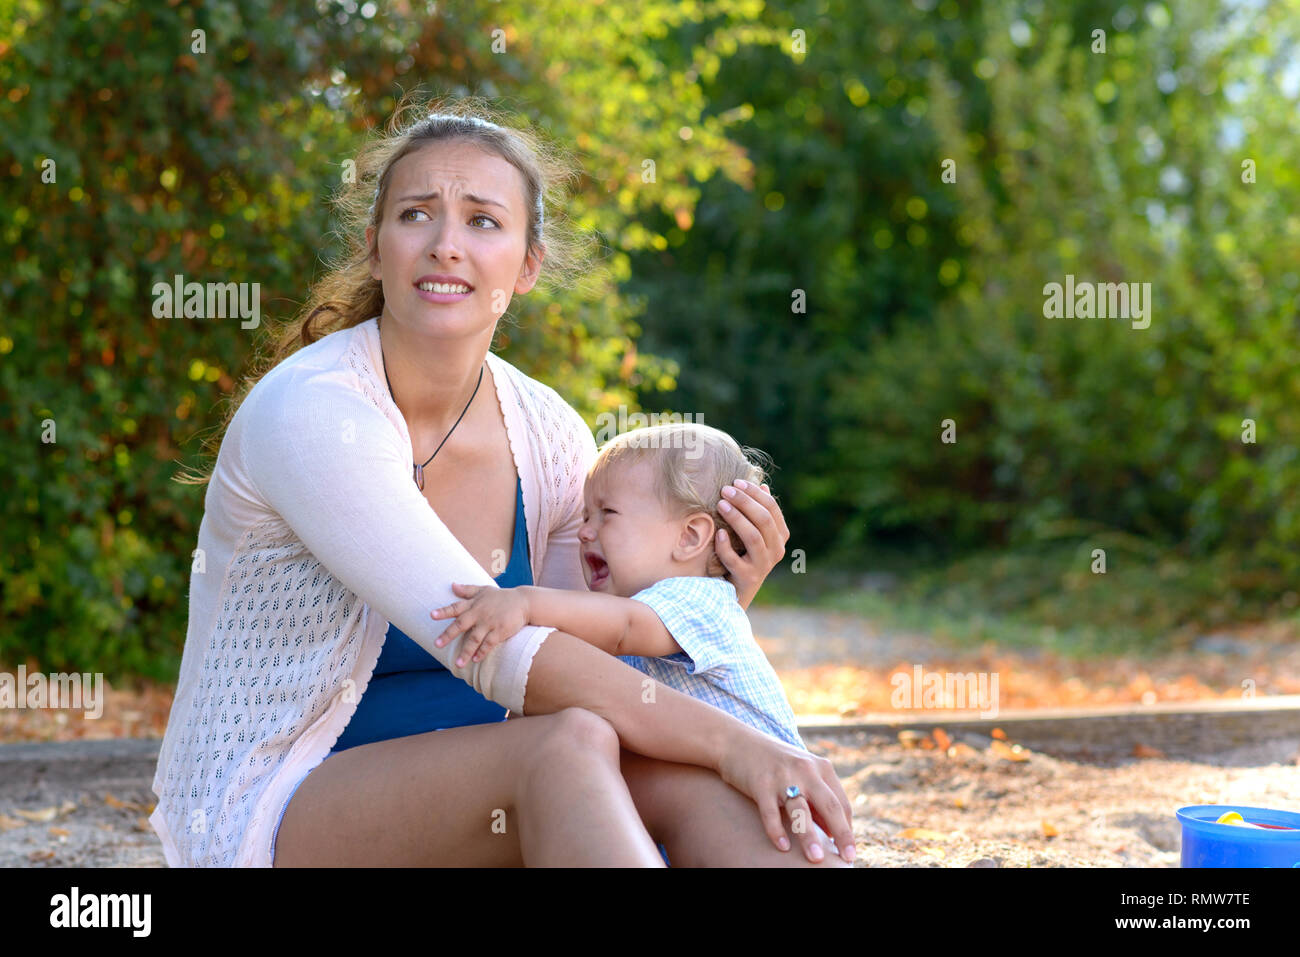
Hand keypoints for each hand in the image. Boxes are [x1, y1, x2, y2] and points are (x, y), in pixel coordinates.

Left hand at [430, 583, 529, 667]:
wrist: (524, 602)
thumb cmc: (502, 596)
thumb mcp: (484, 590)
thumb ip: (467, 589)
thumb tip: (452, 585)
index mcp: (474, 604)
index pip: (456, 607)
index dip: (444, 612)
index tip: (432, 615)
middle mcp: (479, 614)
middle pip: (461, 624)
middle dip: (448, 635)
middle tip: (437, 644)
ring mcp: (490, 623)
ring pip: (474, 639)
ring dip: (466, 651)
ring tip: (458, 664)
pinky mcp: (500, 631)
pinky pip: (489, 644)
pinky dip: (482, 652)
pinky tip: (476, 660)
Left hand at [715, 480, 790, 607]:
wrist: (737, 592)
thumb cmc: (744, 555)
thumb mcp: (754, 534)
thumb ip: (760, 512)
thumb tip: (763, 485)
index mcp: (780, 536)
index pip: (772, 509)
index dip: (754, 493)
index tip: (736, 481)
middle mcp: (776, 550)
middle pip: (764, 520)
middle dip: (744, 501)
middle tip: (725, 490)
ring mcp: (763, 565)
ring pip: (753, 537)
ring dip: (736, 518)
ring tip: (720, 504)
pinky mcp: (747, 578)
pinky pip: (735, 559)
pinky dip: (726, 546)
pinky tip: (719, 533)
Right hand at [716, 724, 855, 862]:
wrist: (735, 741)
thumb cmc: (773, 763)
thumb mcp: (801, 773)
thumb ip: (817, 798)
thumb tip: (833, 832)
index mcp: (820, 767)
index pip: (841, 803)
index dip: (846, 829)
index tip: (848, 851)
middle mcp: (805, 770)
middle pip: (830, 806)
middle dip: (842, 834)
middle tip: (847, 858)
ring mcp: (782, 777)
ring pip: (801, 811)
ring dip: (809, 837)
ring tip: (816, 859)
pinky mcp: (760, 784)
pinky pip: (770, 812)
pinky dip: (777, 831)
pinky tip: (783, 847)